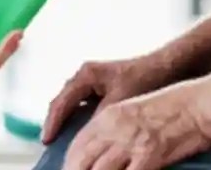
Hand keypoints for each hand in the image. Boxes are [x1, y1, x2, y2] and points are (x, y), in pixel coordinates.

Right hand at [42, 56, 175, 142]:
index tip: (46, 140)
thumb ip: (99, 117)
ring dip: (66, 120)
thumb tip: (85, 137)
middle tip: (50, 142)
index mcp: (85, 75)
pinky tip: (81, 131)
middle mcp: (85, 75)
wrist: (165, 67)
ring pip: (72, 103)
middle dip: (55, 122)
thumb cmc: (143, 79)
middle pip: (63, 101)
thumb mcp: (119, 101)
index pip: (61, 102)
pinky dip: (78, 117)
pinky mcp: (102, 87)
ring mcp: (92, 80)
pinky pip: (82, 104)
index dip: (52, 123)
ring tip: (61, 139)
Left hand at [62, 86, 210, 169]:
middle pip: (81, 162)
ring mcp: (131, 143)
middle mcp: (114, 129)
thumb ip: (114, 130)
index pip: (76, 146)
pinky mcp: (149, 156)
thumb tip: (100, 152)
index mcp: (108, 117)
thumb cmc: (172, 109)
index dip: (69, 165)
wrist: (199, 106)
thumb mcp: (133, 113)